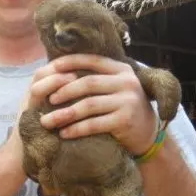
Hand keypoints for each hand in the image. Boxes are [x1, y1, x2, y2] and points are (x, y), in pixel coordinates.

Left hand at [34, 54, 157, 155]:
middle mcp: (127, 81)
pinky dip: (76, 128)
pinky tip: (63, 133)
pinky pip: (94, 124)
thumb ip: (96, 78)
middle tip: (48, 99)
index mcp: (121, 69)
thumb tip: (60, 69)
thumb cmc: (121, 107)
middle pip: (87, 83)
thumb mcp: (113, 87)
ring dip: (65, 113)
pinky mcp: (125, 121)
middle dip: (64, 91)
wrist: (147, 134)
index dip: (70, 62)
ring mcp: (128, 101)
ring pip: (88, 105)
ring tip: (48, 120)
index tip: (52, 67)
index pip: (92, 60)